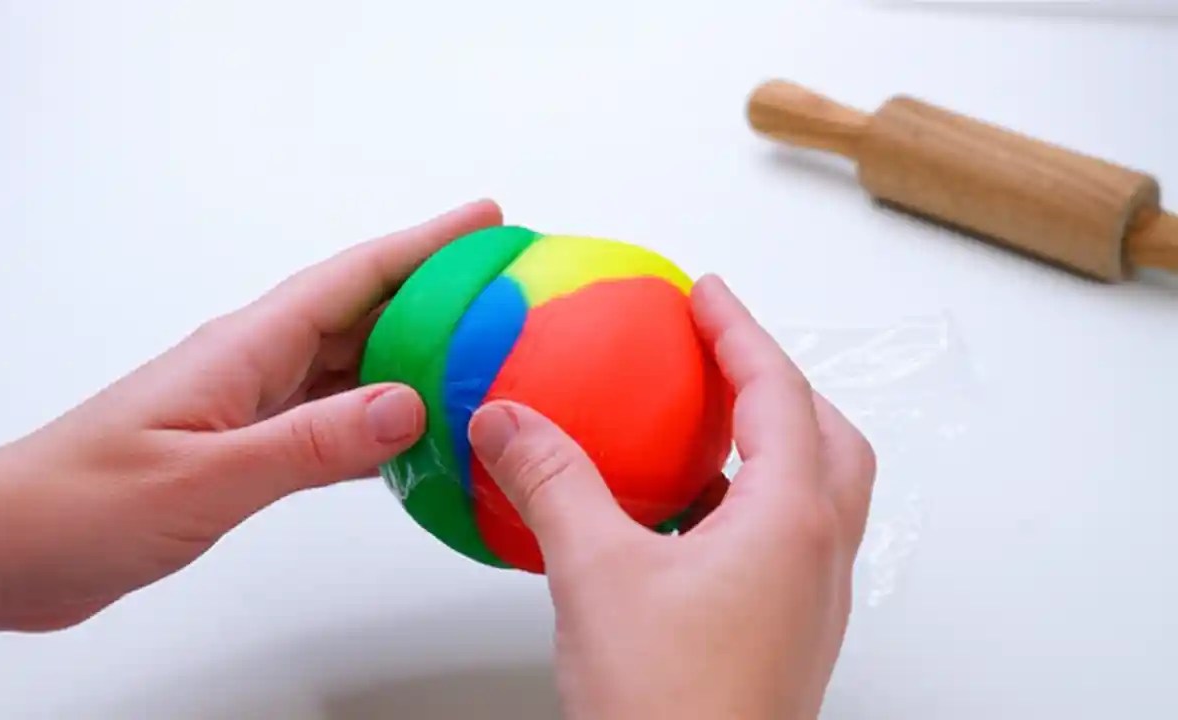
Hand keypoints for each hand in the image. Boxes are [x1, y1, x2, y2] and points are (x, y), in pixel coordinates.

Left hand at [0, 200, 501, 649]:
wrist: (11, 548)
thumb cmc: (82, 503)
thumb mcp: (206, 474)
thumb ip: (309, 443)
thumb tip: (409, 404)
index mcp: (245, 348)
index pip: (352, 278)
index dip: (424, 244)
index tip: (484, 222)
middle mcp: (254, 365)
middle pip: (362, 314)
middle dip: (435, 295)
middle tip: (505, 292)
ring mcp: (249, 407)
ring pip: (350, 369)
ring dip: (413, 362)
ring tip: (482, 362)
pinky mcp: (243, 450)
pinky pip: (329, 424)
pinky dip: (377, 428)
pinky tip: (415, 444)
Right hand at [467, 275, 875, 719]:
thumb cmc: (670, 710)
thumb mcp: (595, 574)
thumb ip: (552, 482)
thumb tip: (508, 420)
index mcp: (791, 523)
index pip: (779, 394)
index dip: (742, 332)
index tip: (708, 294)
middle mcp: (817, 559)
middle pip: (829, 440)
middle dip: (781, 385)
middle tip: (725, 355)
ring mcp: (809, 604)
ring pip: (816, 496)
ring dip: (775, 447)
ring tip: (708, 429)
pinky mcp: (783, 640)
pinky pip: (783, 545)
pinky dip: (747, 507)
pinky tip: (683, 523)